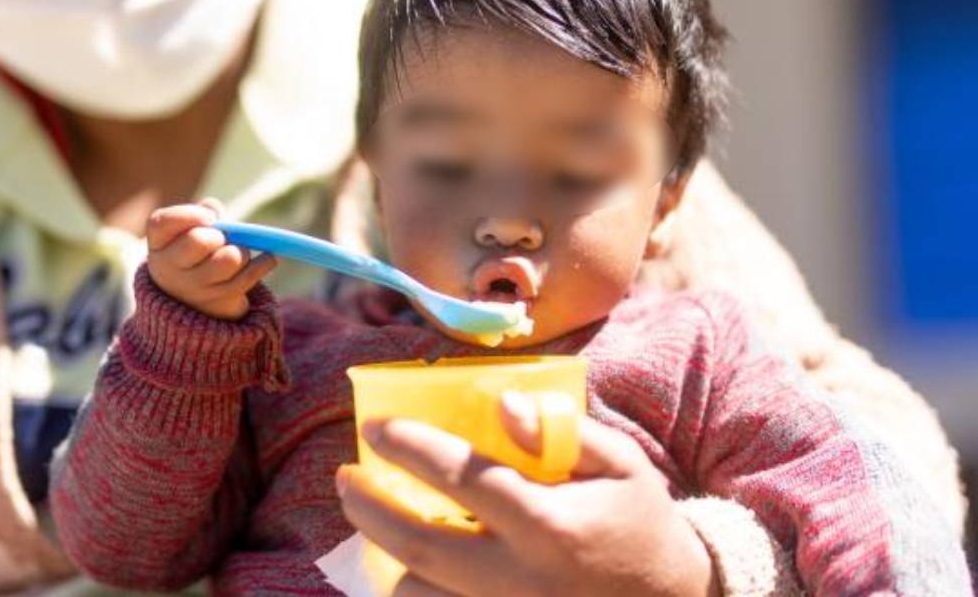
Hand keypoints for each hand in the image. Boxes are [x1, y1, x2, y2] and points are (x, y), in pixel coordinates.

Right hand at [145, 198, 276, 319]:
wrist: (192, 301)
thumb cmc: (193, 254)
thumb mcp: (188, 233)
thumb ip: (200, 215)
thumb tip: (214, 211)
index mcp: (159, 244)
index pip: (163, 223)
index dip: (188, 215)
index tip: (209, 218)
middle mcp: (170, 268)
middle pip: (198, 241)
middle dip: (218, 235)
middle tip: (221, 239)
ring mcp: (193, 289)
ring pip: (229, 259)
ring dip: (241, 251)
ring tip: (239, 251)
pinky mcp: (217, 303)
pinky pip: (247, 277)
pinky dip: (263, 264)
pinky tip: (268, 258)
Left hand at [335, 393, 719, 596]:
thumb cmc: (640, 521)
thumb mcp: (620, 465)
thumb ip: (560, 433)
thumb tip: (501, 405)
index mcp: (550, 525)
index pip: (463, 479)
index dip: (411, 448)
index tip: (375, 426)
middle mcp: (521, 578)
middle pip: (420, 546)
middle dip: (369, 509)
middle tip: (344, 478)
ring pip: (420, 593)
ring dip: (386, 556)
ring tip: (370, 516)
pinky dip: (413, 591)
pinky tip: (404, 565)